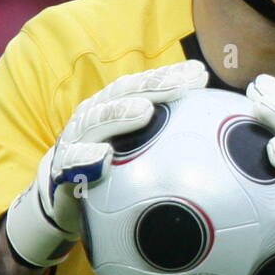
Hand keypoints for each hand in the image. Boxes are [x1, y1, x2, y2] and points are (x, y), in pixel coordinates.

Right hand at [5, 60, 207, 267]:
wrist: (62, 199)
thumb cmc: (108, 171)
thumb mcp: (135, 152)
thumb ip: (163, 138)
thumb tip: (211, 135)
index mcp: (112, 108)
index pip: (142, 87)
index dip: (169, 77)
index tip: (200, 75)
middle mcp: (93, 117)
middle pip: (122, 95)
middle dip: (152, 87)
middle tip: (180, 85)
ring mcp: (76, 141)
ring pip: (96, 122)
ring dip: (120, 114)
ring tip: (144, 111)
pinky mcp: (63, 170)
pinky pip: (72, 164)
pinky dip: (86, 159)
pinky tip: (103, 158)